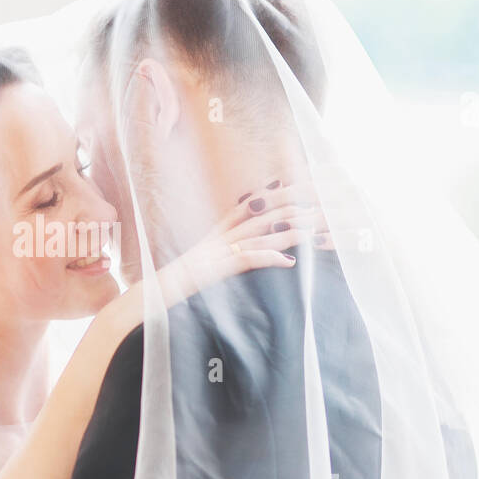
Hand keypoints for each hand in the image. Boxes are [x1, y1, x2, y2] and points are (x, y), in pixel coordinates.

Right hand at [165, 181, 327, 300]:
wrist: (157, 291)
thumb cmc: (181, 279)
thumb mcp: (205, 257)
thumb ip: (226, 247)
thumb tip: (246, 243)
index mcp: (219, 230)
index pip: (253, 206)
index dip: (278, 195)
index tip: (302, 187)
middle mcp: (221, 235)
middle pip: (263, 215)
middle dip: (293, 210)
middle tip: (320, 208)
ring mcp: (219, 250)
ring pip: (260, 234)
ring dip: (289, 232)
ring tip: (313, 231)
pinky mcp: (218, 268)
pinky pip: (247, 259)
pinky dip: (269, 258)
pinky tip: (289, 261)